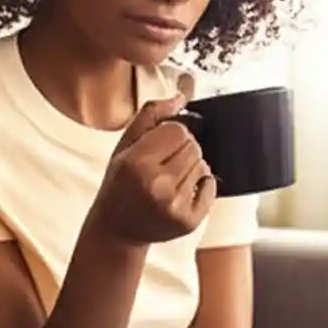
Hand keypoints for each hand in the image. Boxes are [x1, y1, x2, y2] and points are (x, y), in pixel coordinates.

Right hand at [92, 77, 216, 244]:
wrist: (117, 229)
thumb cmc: (119, 185)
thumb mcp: (124, 146)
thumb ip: (151, 116)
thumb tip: (181, 98)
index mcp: (138, 163)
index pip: (178, 130)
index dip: (171, 134)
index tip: (159, 145)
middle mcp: (158, 185)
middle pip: (194, 147)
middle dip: (182, 150)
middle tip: (164, 164)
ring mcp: (175, 205)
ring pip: (204, 166)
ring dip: (191, 168)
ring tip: (170, 179)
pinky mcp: (190, 221)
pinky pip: (211, 187)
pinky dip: (201, 186)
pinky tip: (180, 192)